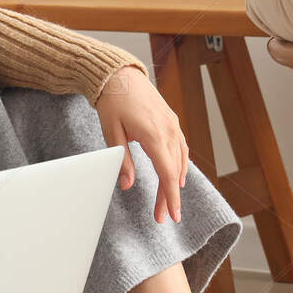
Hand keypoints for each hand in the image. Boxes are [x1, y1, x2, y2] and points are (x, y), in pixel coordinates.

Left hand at [93, 65, 189, 222]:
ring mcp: (173, 125)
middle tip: (165, 216)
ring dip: (176, 182)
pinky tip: (176, 176)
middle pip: (174, 172)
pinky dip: (180, 164)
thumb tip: (128, 184)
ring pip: (180, 161)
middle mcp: (168, 131)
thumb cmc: (112, 103)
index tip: (170, 216)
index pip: (166, 174)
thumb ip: (122, 160)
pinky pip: (180, 148)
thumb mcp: (111, 133)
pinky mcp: (171, 121)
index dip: (169, 198)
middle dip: (170, 196)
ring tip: (169, 202)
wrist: (120, 76)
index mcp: (154, 136)